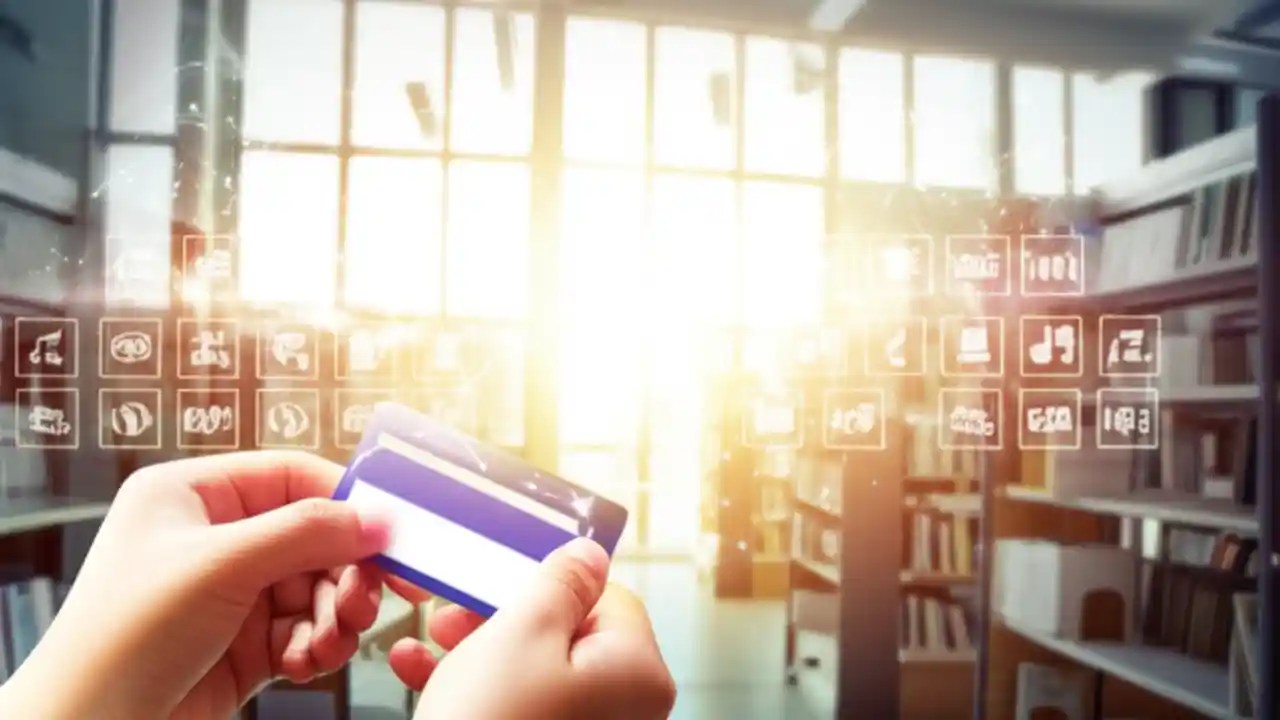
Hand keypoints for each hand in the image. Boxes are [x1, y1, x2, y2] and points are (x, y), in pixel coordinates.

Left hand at [0, 452, 399, 719]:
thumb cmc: (125, 636)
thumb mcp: (222, 565)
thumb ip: (306, 532)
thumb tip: (379, 518)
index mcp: (193, 495)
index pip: (291, 477)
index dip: (346, 501)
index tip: (393, 532)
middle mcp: (214, 539)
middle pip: (314, 538)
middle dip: (345, 574)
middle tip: (367, 603)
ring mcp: (230, 594)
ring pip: (316, 589)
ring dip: (336, 616)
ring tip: (334, 642)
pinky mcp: (243, 646)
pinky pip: (304, 632)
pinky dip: (317, 647)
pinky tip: (307, 663)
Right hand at [390, 539, 675, 719]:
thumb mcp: (523, 629)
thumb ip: (561, 581)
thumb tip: (590, 553)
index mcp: (637, 671)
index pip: (609, 598)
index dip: (552, 584)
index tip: (501, 579)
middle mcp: (625, 710)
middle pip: (567, 636)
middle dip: (501, 618)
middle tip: (453, 610)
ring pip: (534, 672)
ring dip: (476, 650)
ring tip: (427, 640)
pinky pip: (518, 707)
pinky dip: (475, 689)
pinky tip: (418, 671)